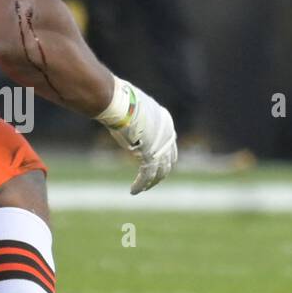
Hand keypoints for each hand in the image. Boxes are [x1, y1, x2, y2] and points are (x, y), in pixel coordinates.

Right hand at [95, 77, 177, 194]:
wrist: (122, 104)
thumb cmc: (122, 101)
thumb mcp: (134, 108)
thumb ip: (136, 116)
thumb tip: (122, 113)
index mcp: (166, 122)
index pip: (169, 145)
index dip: (163, 157)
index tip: (155, 164)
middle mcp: (168, 136)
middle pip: (168, 161)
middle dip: (160, 173)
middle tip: (152, 181)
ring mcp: (161, 147)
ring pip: (160, 171)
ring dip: (151, 182)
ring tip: (143, 189)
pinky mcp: (151, 156)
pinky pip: (147, 175)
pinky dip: (141, 184)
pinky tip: (133, 191)